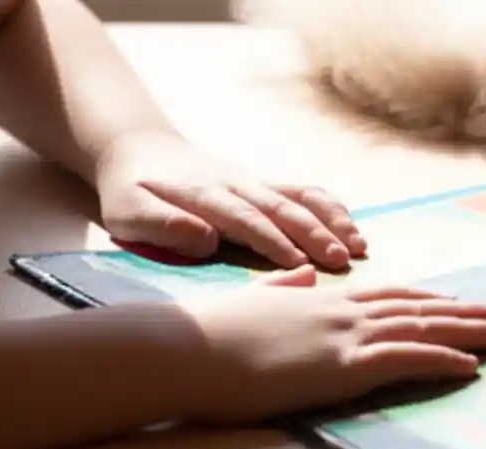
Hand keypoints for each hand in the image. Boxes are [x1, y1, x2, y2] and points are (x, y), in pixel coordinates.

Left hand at [95, 132, 366, 270]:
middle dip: (314, 233)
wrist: (138, 148)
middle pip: (282, 208)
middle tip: (341, 259)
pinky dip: (330, 206)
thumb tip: (206, 239)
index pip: (244, 219)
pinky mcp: (263, 185)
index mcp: (203, 195)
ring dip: (331, 220)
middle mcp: (236, 185)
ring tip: (358, 245)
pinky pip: (302, 191)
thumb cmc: (130, 191)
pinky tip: (352, 225)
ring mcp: (253, 182)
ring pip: (300, 197)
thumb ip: (162, 225)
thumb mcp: (127, 211)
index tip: (297, 262)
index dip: (272, 240)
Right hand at [184, 268, 485, 422]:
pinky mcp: (342, 365)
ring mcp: (344, 335)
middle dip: (461, 312)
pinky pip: (407, 360)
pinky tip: (472, 366)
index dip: (424, 299)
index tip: (454, 301)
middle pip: (415, 308)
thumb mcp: (250, 301)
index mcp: (319, 299)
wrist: (183, 347)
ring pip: (422, 329)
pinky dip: (443, 361)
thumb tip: (298, 274)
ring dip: (468, 333)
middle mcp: (340, 311)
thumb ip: (280, 287)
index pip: (386, 296)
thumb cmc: (207, 333)